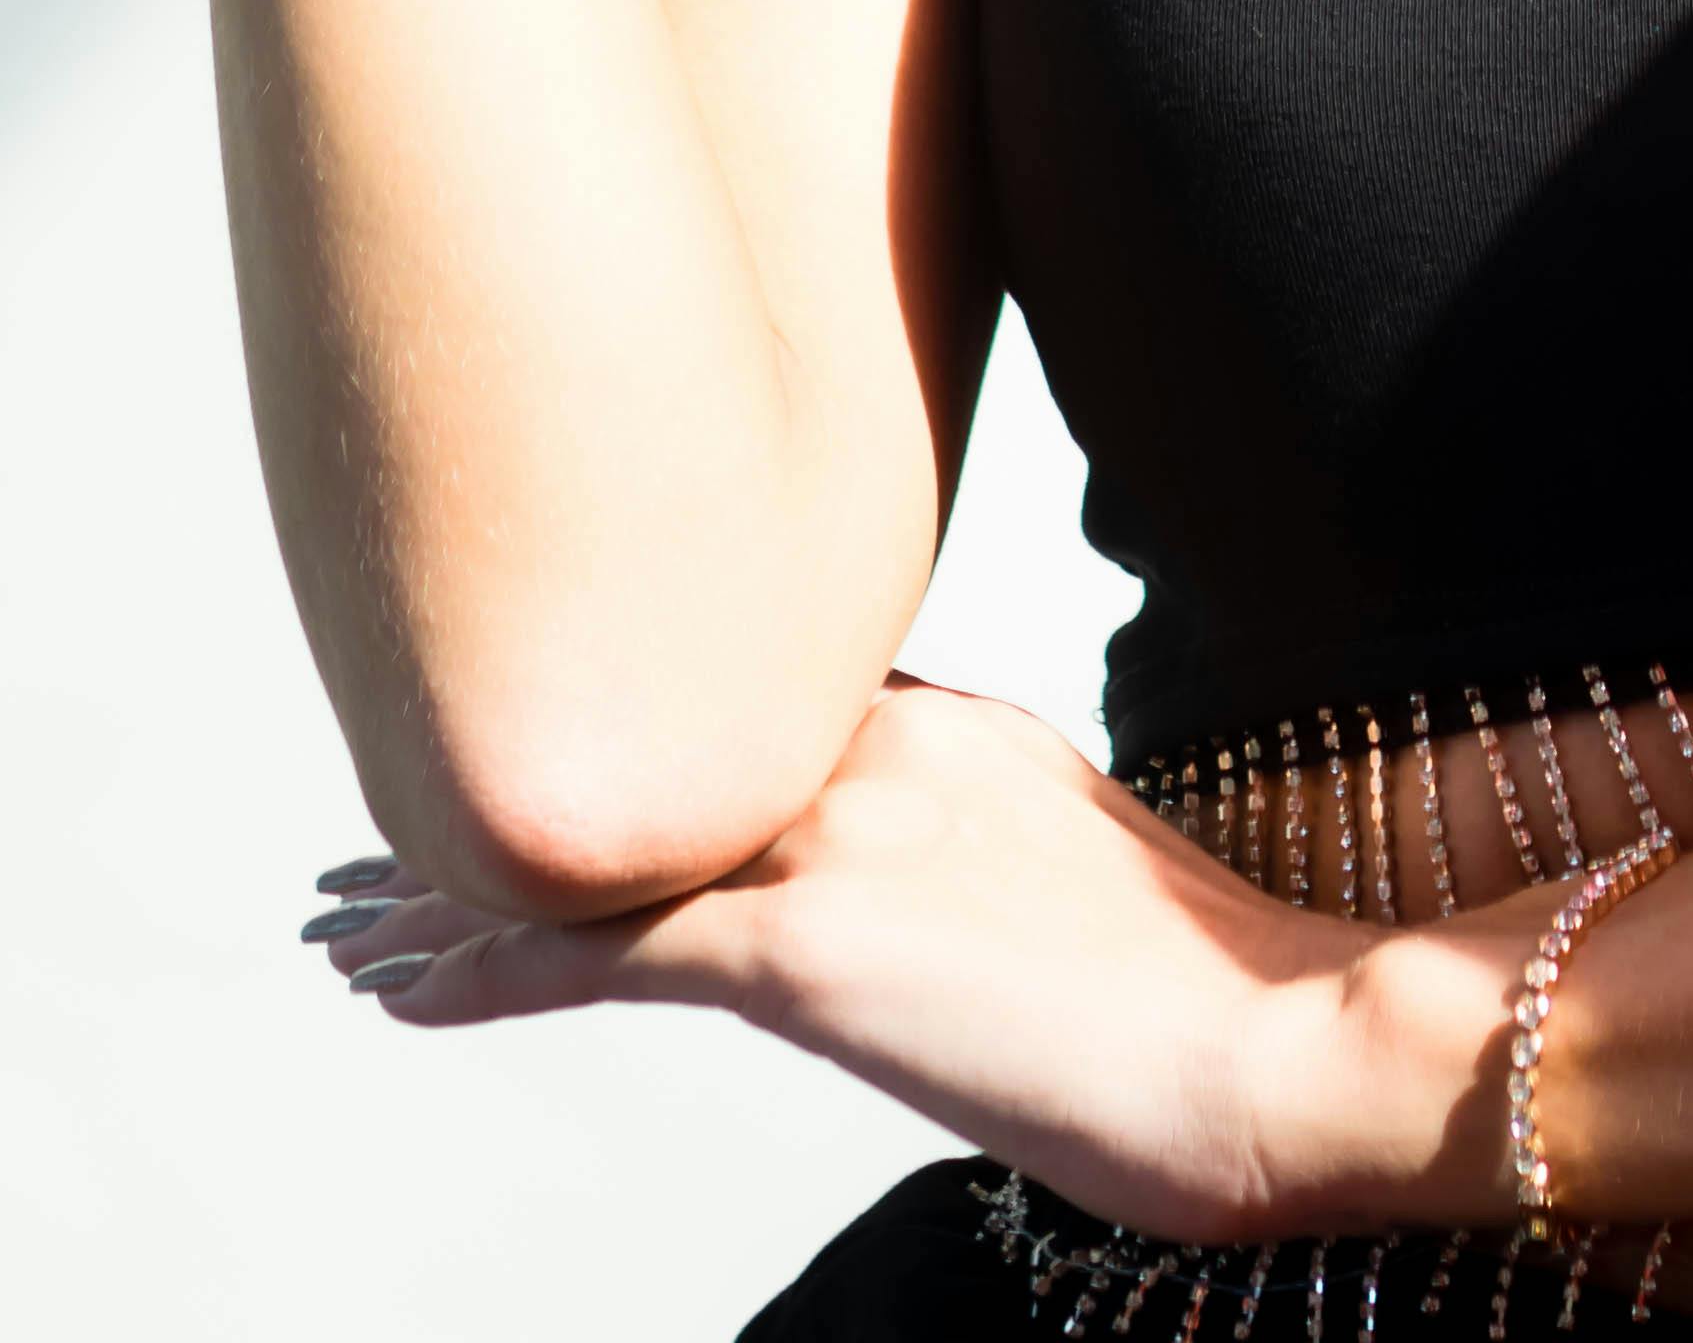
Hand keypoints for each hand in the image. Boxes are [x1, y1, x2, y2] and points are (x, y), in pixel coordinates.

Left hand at [302, 677, 1519, 1242]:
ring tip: (347, 921)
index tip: (553, 768)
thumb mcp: (1086, 900)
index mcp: (955, 730)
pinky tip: (397, 989)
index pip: (751, 711)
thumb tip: (940, 927)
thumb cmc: (1222, 1005)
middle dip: (517, 796)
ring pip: (600, 841)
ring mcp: (841, 838)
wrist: (1281, 1043)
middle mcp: (883, 750)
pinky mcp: (808, 947)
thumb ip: (988, 872)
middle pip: (652, 752)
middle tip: (388, 837)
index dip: (634, 743)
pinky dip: (484, 962)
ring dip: (456, 884)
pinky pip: (599, 946)